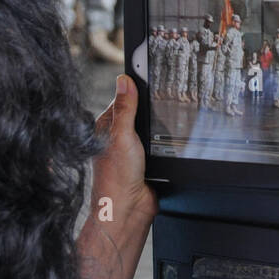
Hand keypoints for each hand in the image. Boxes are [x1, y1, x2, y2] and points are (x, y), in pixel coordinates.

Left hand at [92, 75, 156, 223]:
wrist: (129, 210)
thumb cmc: (115, 178)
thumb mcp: (122, 136)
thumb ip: (125, 109)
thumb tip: (125, 80)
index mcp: (107, 126)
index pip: (124, 97)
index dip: (136, 84)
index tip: (149, 68)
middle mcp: (119, 136)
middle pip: (140, 111)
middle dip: (152, 105)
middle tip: (165, 92)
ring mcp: (133, 148)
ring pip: (152, 127)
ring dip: (160, 125)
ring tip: (169, 115)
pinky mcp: (147, 159)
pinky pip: (160, 142)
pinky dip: (167, 140)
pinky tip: (171, 138)